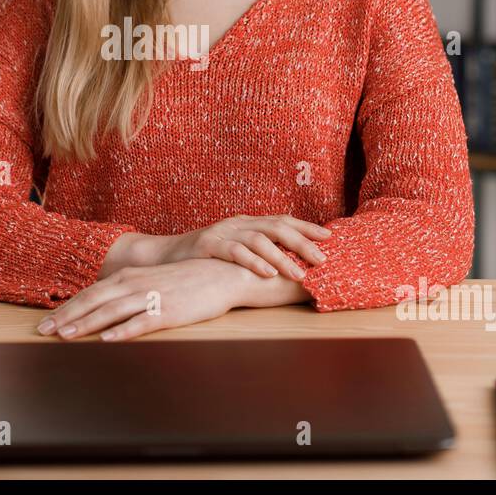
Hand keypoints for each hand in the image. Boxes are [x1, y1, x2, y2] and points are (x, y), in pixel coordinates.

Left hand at [36, 258, 252, 341]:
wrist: (222, 274)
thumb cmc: (186, 279)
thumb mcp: (151, 280)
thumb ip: (128, 290)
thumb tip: (105, 305)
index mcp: (129, 277)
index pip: (89, 293)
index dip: (66, 308)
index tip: (45, 322)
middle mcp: (135, 284)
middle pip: (93, 302)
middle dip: (66, 317)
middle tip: (42, 332)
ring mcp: (152, 297)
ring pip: (111, 312)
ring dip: (86, 324)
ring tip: (65, 337)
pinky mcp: (169, 312)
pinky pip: (141, 322)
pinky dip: (123, 331)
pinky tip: (107, 340)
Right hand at [145, 214, 330, 280]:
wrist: (165, 256)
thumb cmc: (206, 258)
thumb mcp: (235, 250)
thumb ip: (257, 251)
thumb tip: (291, 262)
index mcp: (247, 222)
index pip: (282, 220)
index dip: (306, 227)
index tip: (330, 236)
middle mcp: (238, 223)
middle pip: (275, 227)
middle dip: (302, 242)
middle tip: (322, 259)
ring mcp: (222, 232)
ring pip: (258, 240)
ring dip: (281, 257)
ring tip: (299, 273)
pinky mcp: (208, 245)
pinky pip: (235, 252)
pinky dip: (253, 262)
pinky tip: (268, 273)